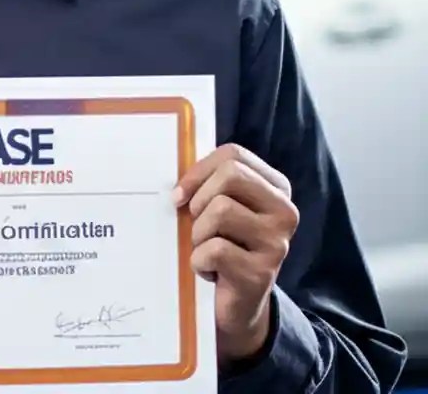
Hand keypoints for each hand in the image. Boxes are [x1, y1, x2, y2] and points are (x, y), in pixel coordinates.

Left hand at [173, 144, 298, 366]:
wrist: (234, 305)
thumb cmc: (219, 247)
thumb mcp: (215, 209)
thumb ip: (205, 185)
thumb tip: (174, 172)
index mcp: (275, 188)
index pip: (233, 155)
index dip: (198, 171)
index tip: (180, 194)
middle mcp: (284, 211)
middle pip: (230, 175)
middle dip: (200, 201)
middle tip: (198, 227)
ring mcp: (277, 242)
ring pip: (219, 210)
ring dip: (198, 234)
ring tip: (207, 251)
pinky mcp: (262, 272)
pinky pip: (213, 250)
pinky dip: (199, 262)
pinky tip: (210, 272)